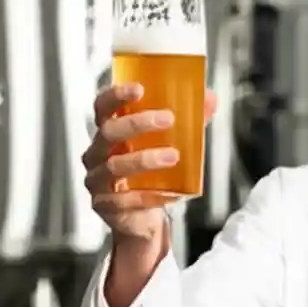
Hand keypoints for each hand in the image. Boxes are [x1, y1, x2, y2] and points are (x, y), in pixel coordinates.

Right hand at [81, 83, 218, 243]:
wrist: (141, 218)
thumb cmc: (150, 174)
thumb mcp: (167, 144)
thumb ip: (187, 121)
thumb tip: (210, 99)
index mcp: (108, 132)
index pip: (103, 107)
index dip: (116, 95)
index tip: (139, 89)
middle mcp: (97, 153)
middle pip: (108, 132)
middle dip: (137, 123)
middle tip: (168, 119)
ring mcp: (97, 180)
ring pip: (115, 166)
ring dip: (145, 159)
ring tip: (173, 156)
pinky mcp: (104, 205)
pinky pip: (123, 200)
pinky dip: (148, 196)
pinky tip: (170, 194)